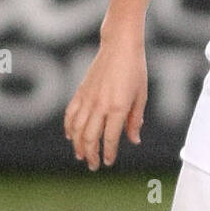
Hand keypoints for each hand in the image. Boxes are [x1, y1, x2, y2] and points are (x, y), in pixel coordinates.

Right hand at [63, 40, 147, 169]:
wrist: (119, 45)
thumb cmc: (135, 69)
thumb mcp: (141, 96)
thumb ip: (135, 120)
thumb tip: (134, 140)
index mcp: (118, 107)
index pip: (110, 138)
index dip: (108, 153)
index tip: (108, 162)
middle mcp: (100, 105)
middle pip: (90, 137)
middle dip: (91, 154)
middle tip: (93, 165)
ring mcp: (88, 98)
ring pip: (77, 128)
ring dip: (77, 144)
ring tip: (80, 155)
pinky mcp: (81, 91)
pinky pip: (70, 113)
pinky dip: (68, 126)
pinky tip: (70, 136)